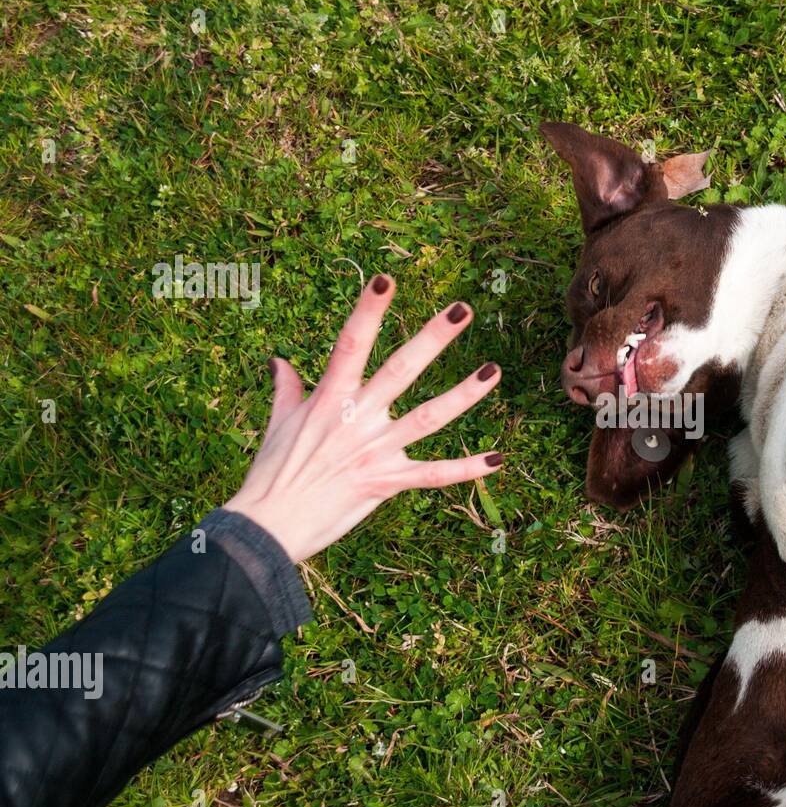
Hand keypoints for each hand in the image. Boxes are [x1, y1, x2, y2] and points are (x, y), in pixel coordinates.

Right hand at [224, 274, 502, 561]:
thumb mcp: (278, 425)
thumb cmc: (270, 475)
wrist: (268, 527)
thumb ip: (287, 389)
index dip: (368, 310)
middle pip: (400, 369)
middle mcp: (356, 419)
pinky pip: (433, 474)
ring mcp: (375, 450)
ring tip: (494, 370)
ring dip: (464, 394)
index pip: (351, 343)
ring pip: (428, 417)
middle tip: (463, 309)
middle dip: (432, 338)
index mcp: (329, 398)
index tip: (385, 279)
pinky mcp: (385, 482)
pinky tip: (497, 459)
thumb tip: (279, 361)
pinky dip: (465, 469)